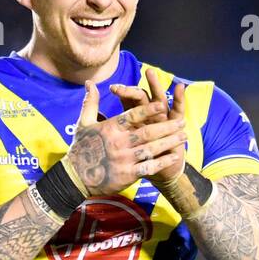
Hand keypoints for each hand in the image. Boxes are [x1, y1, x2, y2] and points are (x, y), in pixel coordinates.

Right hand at [67, 78, 185, 195]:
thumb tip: (89, 82)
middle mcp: (118, 143)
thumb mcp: (83, 123)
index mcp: (109, 128)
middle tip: (182, 122)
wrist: (75, 177)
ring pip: (151, 148)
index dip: (148, 110)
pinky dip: (162, 161)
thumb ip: (90, 102)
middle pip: (147, 132)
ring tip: (183, 136)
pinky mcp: (127, 175)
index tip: (163, 104)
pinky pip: (149, 166)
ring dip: (169, 142)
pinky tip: (174, 156)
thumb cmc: (80, 148)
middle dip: (167, 127)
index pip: (132, 116)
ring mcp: (124, 159)